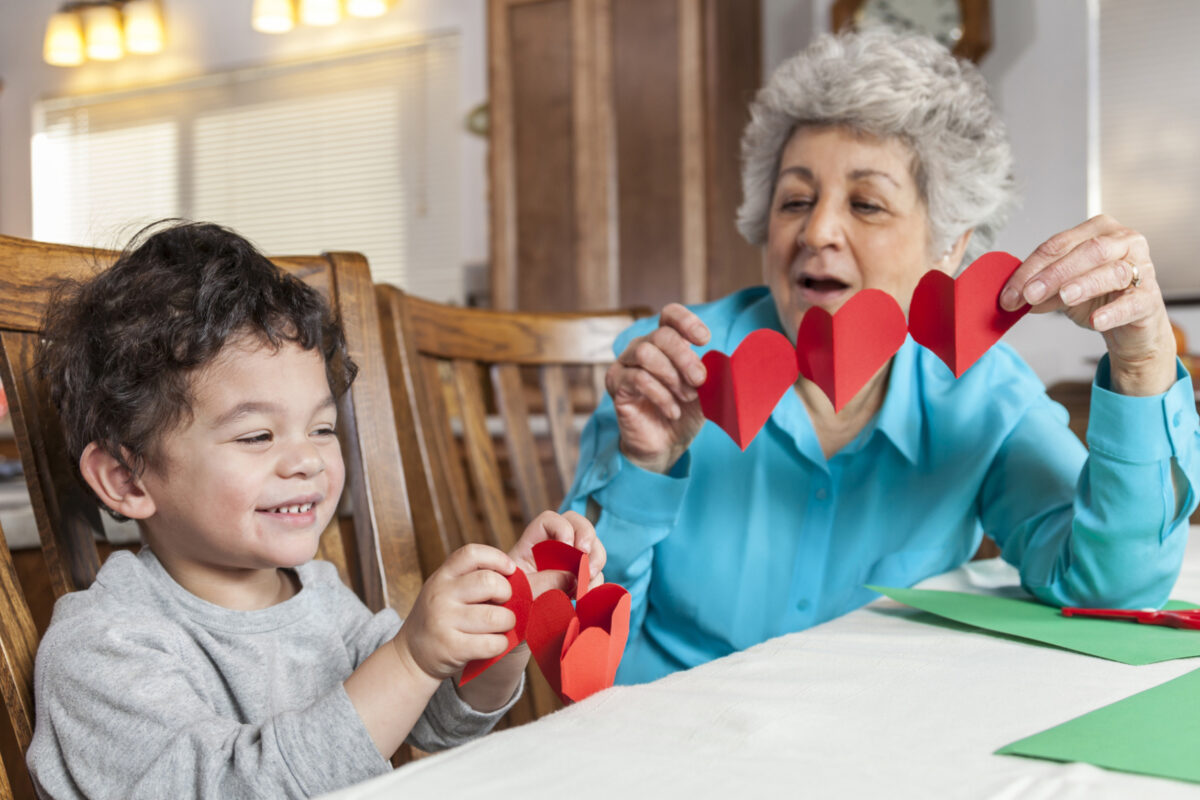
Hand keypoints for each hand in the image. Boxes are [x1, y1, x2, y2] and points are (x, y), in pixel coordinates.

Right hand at [393, 544, 517, 680]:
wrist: (411, 656)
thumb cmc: (443, 618)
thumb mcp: (451, 591)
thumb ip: (481, 578)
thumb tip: (541, 574)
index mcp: (443, 576)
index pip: (472, 553)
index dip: (497, 558)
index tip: (511, 569)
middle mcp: (440, 594)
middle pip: (488, 582)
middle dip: (507, 593)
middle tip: (505, 603)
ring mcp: (444, 621)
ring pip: (495, 616)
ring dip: (508, 622)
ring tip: (503, 625)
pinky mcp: (451, 648)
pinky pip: (491, 643)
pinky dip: (501, 644)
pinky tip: (495, 643)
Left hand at [509, 510, 606, 596]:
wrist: (517, 620)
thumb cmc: (513, 601)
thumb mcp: (525, 590)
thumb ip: (546, 581)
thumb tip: (574, 577)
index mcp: (532, 543)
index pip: (549, 520)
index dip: (562, 527)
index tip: (567, 545)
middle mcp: (553, 547)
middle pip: (577, 524)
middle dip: (587, 536)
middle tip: (586, 554)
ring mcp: (568, 561)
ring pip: (592, 546)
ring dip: (596, 559)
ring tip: (588, 580)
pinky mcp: (579, 578)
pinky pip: (596, 572)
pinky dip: (597, 581)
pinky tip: (588, 593)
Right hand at [606, 303, 709, 473]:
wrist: (668, 444)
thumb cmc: (687, 412)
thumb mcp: (709, 390)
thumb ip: (717, 372)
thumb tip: (732, 362)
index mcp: (666, 342)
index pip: (670, 315)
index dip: (687, 322)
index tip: (705, 340)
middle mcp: (643, 347)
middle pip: (661, 335)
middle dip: (685, 358)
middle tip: (699, 380)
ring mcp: (626, 365)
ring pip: (645, 353)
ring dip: (671, 377)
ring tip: (685, 397)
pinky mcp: (617, 385)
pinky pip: (637, 379)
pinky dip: (660, 396)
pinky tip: (673, 411)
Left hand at [1000, 214, 1176, 395]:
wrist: (1130, 325)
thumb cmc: (1097, 298)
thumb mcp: (1061, 291)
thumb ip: (1039, 289)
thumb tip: (1012, 298)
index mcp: (1097, 231)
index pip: (1058, 244)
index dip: (1030, 269)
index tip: (1009, 293)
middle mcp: (1124, 242)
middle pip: (1087, 252)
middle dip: (1053, 274)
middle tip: (1029, 294)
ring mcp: (1143, 268)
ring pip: (1112, 272)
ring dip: (1084, 284)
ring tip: (1064, 297)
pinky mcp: (1151, 299)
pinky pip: (1133, 302)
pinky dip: (1113, 312)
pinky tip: (1097, 321)